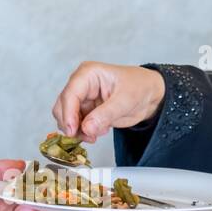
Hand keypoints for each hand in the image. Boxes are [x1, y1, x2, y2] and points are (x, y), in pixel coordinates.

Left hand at [0, 158, 55, 210]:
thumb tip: (23, 165)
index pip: (23, 188)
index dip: (38, 185)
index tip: (53, 179)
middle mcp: (2, 210)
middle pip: (31, 204)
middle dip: (46, 200)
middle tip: (63, 194)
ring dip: (43, 210)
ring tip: (56, 203)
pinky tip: (35, 208)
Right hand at [51, 61, 165, 142]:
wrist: (149, 95)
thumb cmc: (139, 87)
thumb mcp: (125, 101)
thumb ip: (105, 115)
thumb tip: (86, 128)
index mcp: (88, 74)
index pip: (70, 94)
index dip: (68, 114)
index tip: (72, 131)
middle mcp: (81, 85)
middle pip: (62, 107)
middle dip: (71, 124)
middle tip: (86, 136)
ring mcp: (82, 99)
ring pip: (66, 118)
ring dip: (77, 131)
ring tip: (95, 135)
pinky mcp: (85, 111)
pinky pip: (76, 125)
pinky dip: (84, 133)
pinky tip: (99, 132)